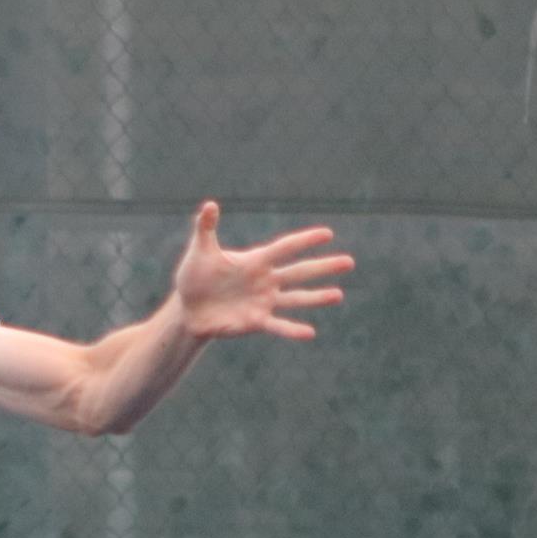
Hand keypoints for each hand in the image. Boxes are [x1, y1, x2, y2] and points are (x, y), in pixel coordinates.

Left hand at [172, 201, 352, 340]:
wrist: (187, 308)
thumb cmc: (194, 277)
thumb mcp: (200, 252)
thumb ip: (206, 229)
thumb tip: (209, 205)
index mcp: (255, 261)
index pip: (285, 248)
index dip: (304, 240)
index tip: (327, 234)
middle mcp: (265, 280)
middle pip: (299, 271)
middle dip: (323, 267)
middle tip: (349, 262)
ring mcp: (263, 301)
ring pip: (295, 298)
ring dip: (316, 297)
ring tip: (339, 295)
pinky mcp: (256, 321)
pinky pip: (278, 325)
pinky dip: (292, 329)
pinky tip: (310, 332)